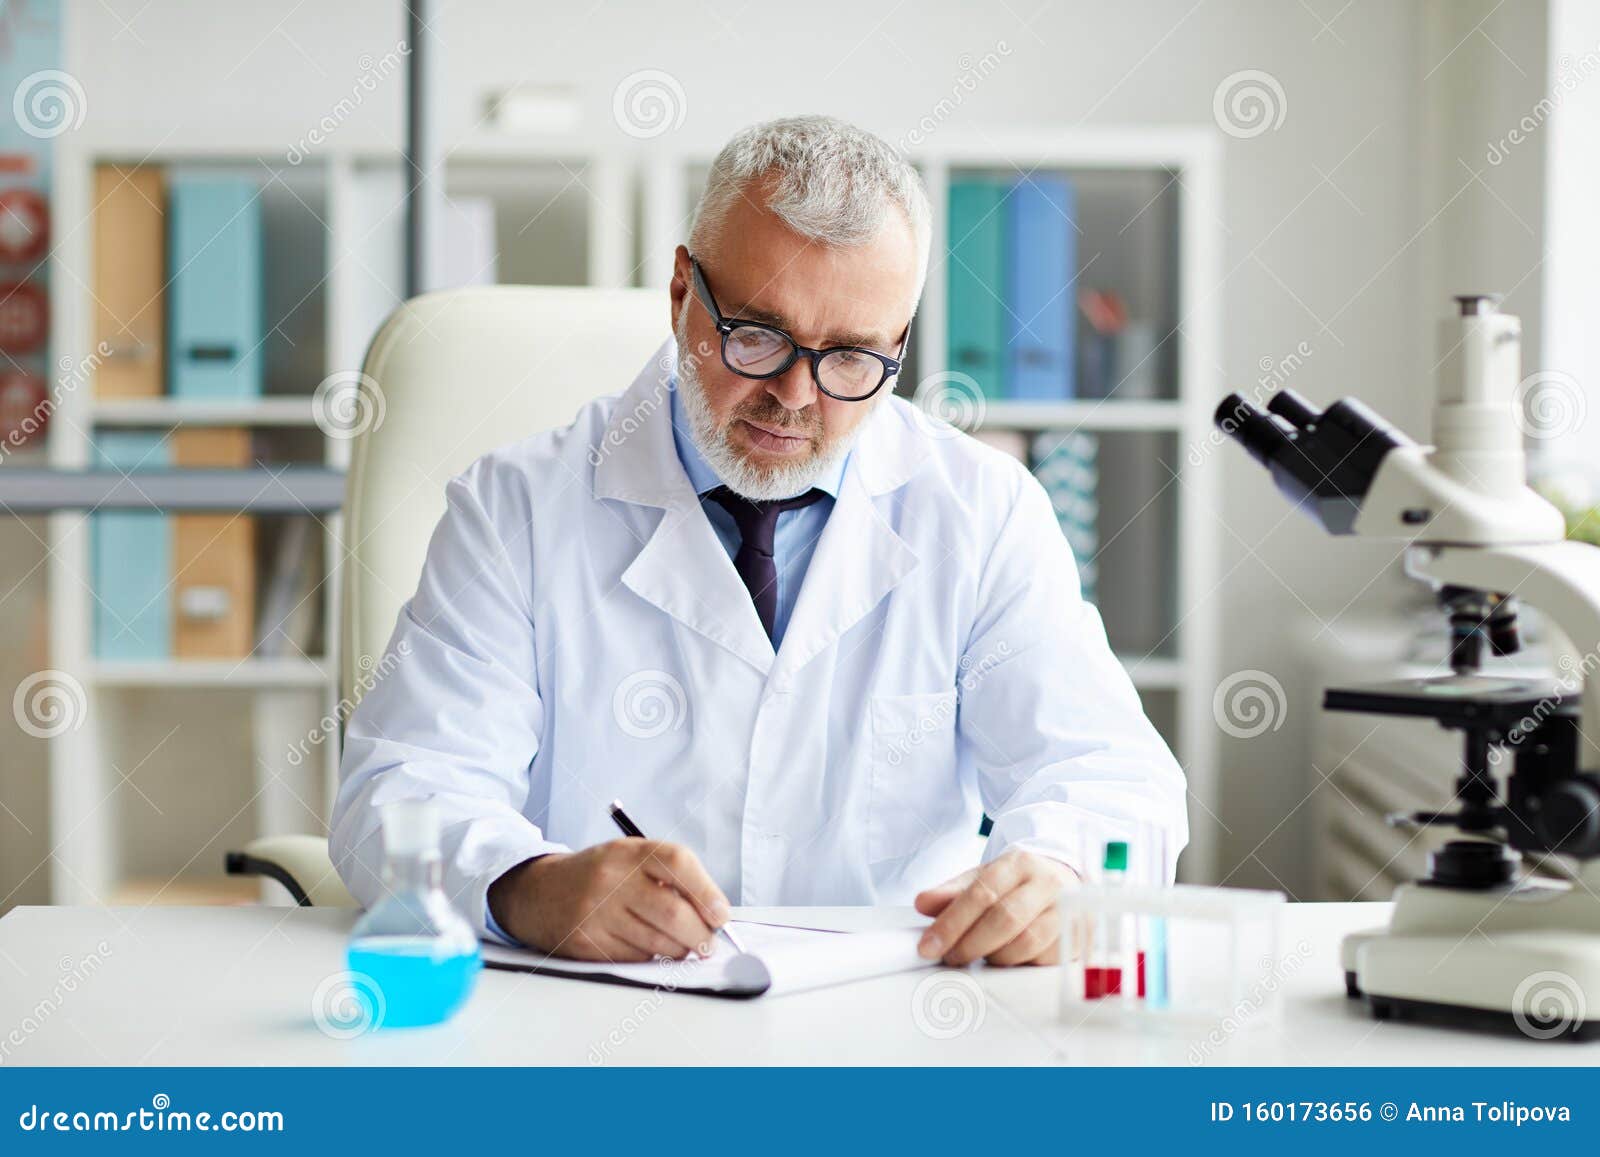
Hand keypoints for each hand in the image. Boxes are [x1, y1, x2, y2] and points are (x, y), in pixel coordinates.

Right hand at [488, 839, 731, 961]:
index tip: (721, 915)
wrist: (540, 891)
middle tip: (708, 944)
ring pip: (657, 943)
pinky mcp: (586, 943)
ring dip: (679, 950)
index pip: (678, 863)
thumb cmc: (601, 876)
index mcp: (629, 852)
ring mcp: (596, 913)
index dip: (707, 891)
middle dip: (700, 935)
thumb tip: (715, 915)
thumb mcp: (631, 858)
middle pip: (672, 913)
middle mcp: (611, 879)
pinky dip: (651, 958)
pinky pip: (635, 958)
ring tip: (681, 945)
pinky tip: (648, 947)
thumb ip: (671, 877)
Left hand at [913, 849, 1077, 966]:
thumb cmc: (1018, 884)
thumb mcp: (983, 878)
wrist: (1064, 879)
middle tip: (950, 957)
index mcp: (1019, 863)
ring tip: (981, 954)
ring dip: (995, 956)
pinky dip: (1019, 963)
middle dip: (970, 944)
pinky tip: (1008, 957)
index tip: (928, 946)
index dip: (951, 923)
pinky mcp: (1079, 936)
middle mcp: (1047, 883)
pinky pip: (1043, 959)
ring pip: (1025, 943)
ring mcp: (1068, 910)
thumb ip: (952, 892)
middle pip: (1004, 920)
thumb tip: (922, 903)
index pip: (981, 893)